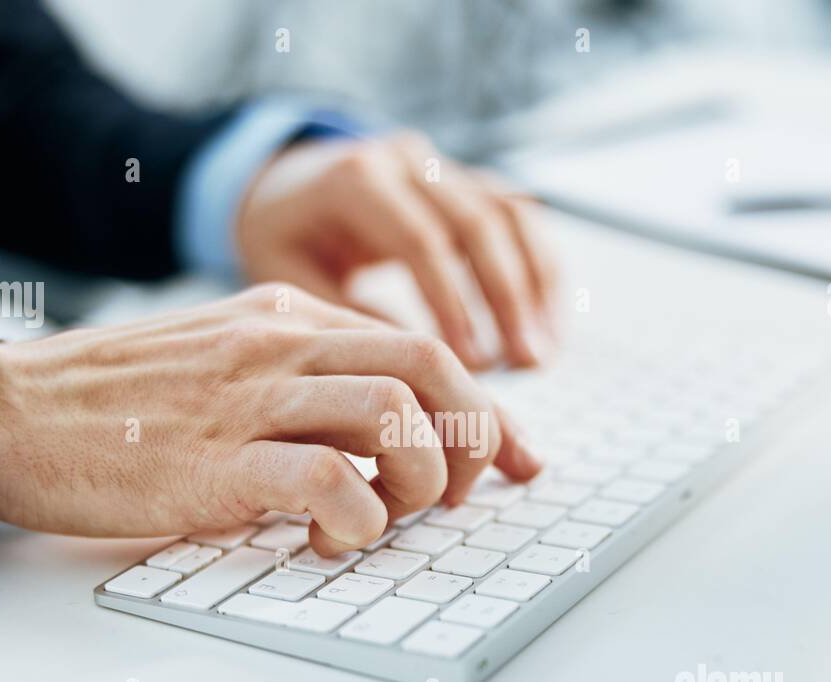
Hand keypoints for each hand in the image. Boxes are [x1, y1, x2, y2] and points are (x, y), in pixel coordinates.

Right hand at [0, 285, 541, 553]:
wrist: (11, 413)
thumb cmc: (119, 402)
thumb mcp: (224, 362)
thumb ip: (301, 379)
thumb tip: (389, 429)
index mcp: (287, 319)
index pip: (421, 347)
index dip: (491, 410)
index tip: (523, 461)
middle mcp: (281, 346)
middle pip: (430, 367)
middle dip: (476, 437)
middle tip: (460, 496)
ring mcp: (250, 400)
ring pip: (395, 414)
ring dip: (421, 480)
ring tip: (387, 519)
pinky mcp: (216, 462)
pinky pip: (329, 478)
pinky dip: (358, 518)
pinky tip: (329, 541)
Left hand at [235, 131, 558, 369]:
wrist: (284, 186)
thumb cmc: (282, 242)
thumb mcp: (287, 279)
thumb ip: (346, 318)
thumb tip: (415, 373)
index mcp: (356, 179)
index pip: (421, 240)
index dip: (453, 303)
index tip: (472, 364)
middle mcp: (407, 160)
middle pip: (478, 222)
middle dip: (507, 299)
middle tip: (526, 363)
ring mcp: (443, 165)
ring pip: (511, 214)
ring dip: (535, 287)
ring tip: (541, 354)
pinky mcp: (468, 181)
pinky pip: (521, 218)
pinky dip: (540, 271)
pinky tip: (548, 325)